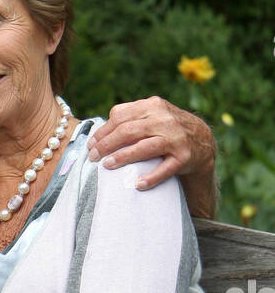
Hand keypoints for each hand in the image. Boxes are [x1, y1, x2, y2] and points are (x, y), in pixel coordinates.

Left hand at [88, 96, 215, 204]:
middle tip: (93, 158)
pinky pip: (165, 169)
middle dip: (107, 145)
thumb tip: (99, 132)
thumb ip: (130, 117)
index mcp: (153, 106)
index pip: (121, 116)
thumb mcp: (152, 115)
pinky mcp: (184, 157)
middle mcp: (164, 120)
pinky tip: (137, 185)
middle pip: (128, 131)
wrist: (202, 141)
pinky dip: (151, 177)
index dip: (102, 131)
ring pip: (144, 147)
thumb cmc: (167, 130)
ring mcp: (175, 138)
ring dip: (123, 157)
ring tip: (107, 166)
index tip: (90, 145)